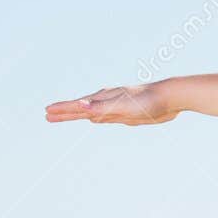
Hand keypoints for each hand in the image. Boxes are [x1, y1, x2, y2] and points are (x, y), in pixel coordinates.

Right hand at [44, 82, 178, 124]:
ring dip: (77, 115)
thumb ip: (102, 107)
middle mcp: (106, 101)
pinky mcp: (126, 114)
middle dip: (64, 113)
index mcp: (103, 99)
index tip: (47, 111)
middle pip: (80, 109)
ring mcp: (116, 107)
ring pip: (90, 113)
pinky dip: (95, 118)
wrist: (170, 97)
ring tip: (64, 117)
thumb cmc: (147, 100)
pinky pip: (104, 117)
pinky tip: (94, 119)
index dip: (62, 109)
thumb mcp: (123, 106)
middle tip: (47, 116)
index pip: (77, 106)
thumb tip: (81, 107)